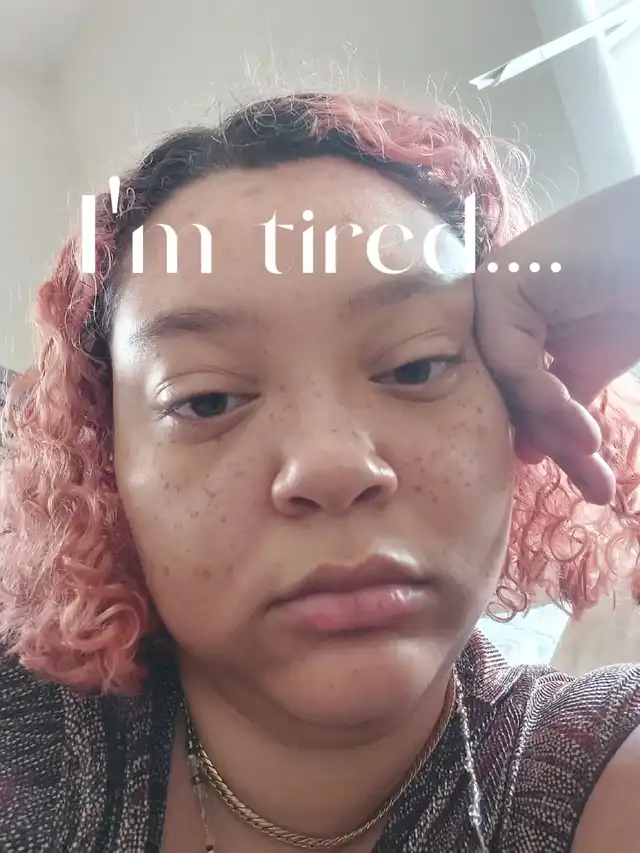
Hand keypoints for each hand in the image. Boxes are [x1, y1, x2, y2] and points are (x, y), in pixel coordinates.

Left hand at [473, 175, 639, 504]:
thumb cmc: (634, 290)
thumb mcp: (592, 358)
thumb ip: (558, 397)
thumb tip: (528, 449)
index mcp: (510, 327)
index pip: (519, 393)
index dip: (553, 436)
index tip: (588, 476)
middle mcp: (492, 312)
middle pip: (511, 391)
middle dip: (555, 441)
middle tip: (596, 487)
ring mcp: (489, 296)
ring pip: (509, 383)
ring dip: (555, 427)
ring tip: (595, 456)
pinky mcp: (498, 284)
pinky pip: (512, 361)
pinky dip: (547, 401)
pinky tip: (586, 432)